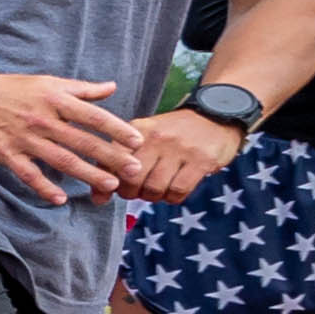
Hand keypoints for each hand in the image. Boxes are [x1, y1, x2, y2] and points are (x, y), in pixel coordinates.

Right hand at [0, 69, 142, 204]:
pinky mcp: (6, 153)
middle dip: (110, 157)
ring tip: (108, 185)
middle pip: (82, 142)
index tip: (137, 141)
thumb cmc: (8, 88)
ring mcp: (24, 138)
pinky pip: (29, 174)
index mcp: (54, 99)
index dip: (116, 129)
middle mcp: (42, 119)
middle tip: (133, 170)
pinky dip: (44, 187)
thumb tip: (112, 88)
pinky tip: (60, 199)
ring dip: (87, 174)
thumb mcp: (46, 82)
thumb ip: (81, 89)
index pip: (92, 116)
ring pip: (61, 160)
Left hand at [117, 109, 246, 204]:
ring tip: (157, 190)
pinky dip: (172, 198)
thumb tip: (97, 199)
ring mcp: (180, 149)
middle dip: (131, 193)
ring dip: (153, 197)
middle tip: (138, 191)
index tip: (108, 192)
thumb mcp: (145, 138)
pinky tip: (174, 191)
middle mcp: (156, 138)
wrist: (216, 114)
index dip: (106, 182)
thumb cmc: (174, 134)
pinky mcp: (201, 160)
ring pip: (154, 188)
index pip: (111, 160)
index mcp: (138, 130)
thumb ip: (119, 163)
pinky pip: (178, 190)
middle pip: (131, 179)